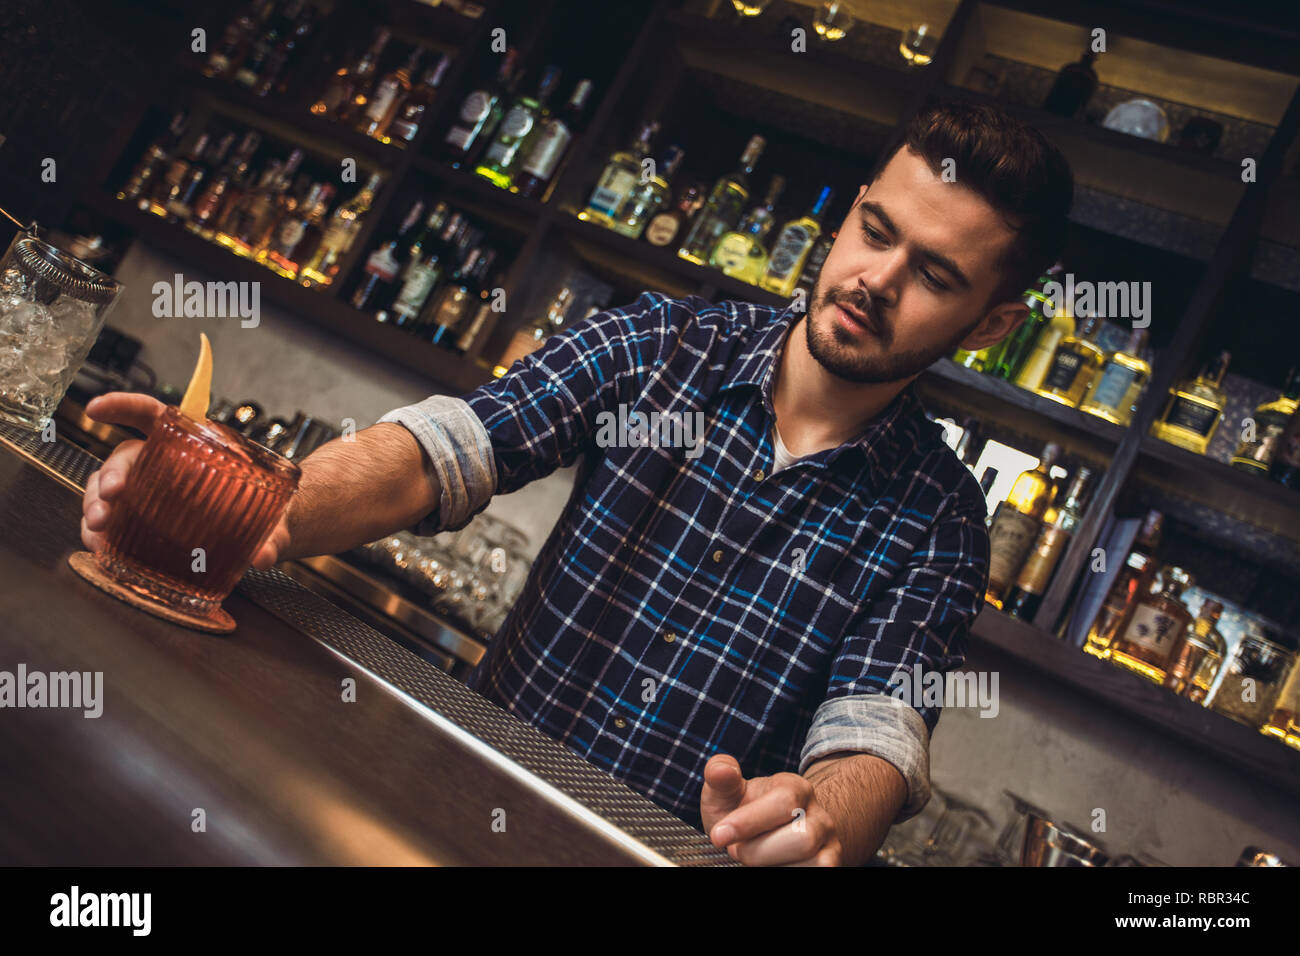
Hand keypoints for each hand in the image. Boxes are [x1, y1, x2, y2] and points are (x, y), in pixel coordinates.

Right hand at [81, 392, 289, 568]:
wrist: (268, 537)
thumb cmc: (270, 513)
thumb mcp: (276, 519)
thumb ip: (274, 535)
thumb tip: (265, 556)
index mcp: (194, 446)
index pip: (154, 415)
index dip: (124, 406)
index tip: (96, 408)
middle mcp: (165, 465)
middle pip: (125, 458)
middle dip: (109, 475)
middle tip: (110, 499)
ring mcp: (150, 493)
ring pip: (108, 489)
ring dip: (95, 506)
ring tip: (97, 532)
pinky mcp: (143, 521)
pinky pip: (113, 521)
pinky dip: (100, 534)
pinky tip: (100, 548)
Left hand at [700, 753, 842, 865]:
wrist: (763, 835)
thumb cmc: (741, 812)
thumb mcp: (726, 792)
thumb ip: (720, 776)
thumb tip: (721, 770)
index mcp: (795, 788)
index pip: (783, 803)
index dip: (749, 822)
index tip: (719, 836)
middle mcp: (820, 816)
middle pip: (803, 839)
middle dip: (760, 851)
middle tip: (738, 850)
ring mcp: (829, 846)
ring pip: (813, 864)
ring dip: (771, 866)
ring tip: (755, 858)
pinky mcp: (831, 866)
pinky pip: (816, 875)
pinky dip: (784, 873)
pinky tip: (771, 865)